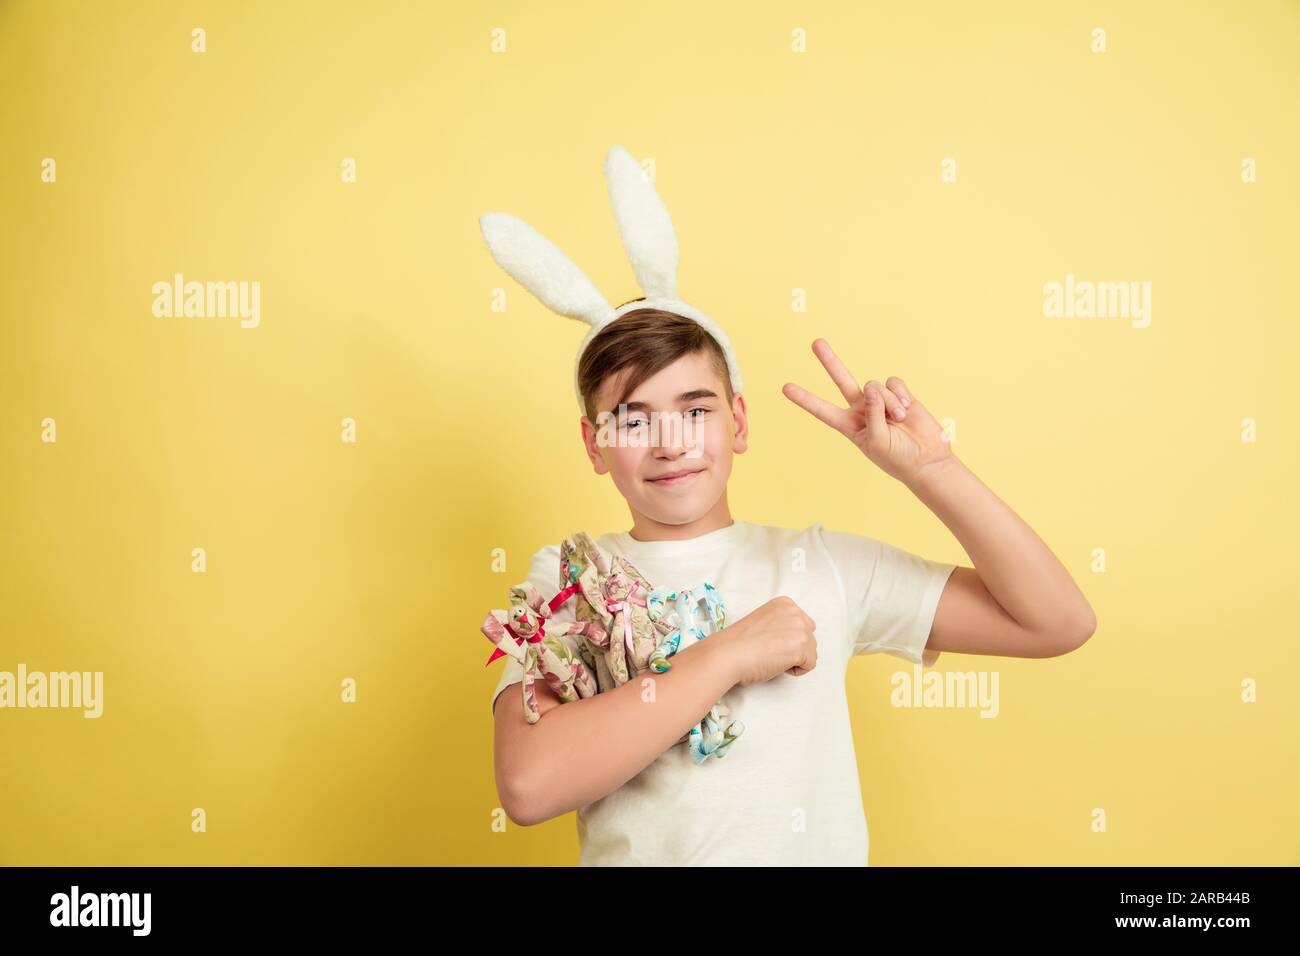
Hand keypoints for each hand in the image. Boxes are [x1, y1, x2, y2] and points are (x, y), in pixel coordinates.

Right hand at [717, 596, 818, 686]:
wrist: (729, 654)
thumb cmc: (740, 643)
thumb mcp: (765, 622)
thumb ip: (782, 624)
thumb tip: (792, 640)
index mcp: (785, 603)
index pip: (803, 626)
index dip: (787, 639)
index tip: (769, 642)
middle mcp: (795, 612)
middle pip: (809, 638)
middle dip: (794, 649)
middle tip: (770, 651)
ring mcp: (800, 629)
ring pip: (811, 652)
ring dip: (794, 660)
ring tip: (771, 656)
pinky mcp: (801, 647)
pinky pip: (810, 665)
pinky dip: (795, 671)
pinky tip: (776, 664)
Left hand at [782, 338, 956, 486]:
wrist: (926, 459)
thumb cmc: (897, 457)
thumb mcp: (876, 441)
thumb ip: (870, 413)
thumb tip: (871, 388)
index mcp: (849, 425)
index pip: (822, 410)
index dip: (805, 399)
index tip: (786, 388)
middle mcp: (862, 409)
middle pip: (842, 380)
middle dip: (830, 361)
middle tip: (815, 343)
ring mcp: (880, 400)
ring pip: (875, 386)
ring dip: (888, 402)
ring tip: (899, 420)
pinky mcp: (900, 395)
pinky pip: (893, 383)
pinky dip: (899, 394)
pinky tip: (906, 408)